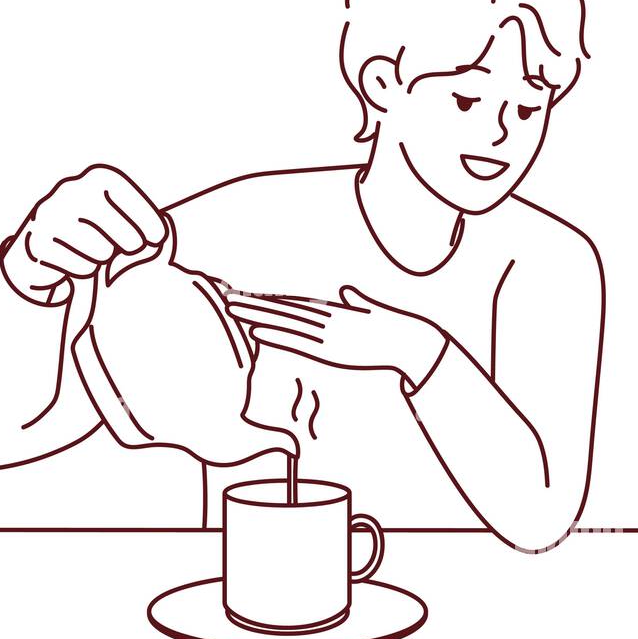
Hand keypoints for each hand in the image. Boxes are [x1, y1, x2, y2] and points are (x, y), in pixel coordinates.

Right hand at [1, 164, 167, 304]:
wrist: (40, 239)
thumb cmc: (91, 226)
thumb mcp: (115, 211)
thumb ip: (141, 219)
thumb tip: (166, 236)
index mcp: (100, 178)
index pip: (138, 207)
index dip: (151, 226)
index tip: (157, 239)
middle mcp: (74, 191)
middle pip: (126, 237)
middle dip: (129, 248)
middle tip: (120, 248)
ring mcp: (53, 215)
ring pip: (103, 254)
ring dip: (102, 259)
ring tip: (94, 251)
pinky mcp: (39, 242)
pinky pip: (80, 268)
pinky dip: (83, 270)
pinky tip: (75, 259)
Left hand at [226, 285, 447, 390]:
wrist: (412, 342)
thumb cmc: (395, 328)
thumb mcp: (372, 310)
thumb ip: (357, 300)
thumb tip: (347, 290)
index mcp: (334, 310)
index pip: (294, 303)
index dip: (269, 298)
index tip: (250, 293)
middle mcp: (326, 317)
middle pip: (281, 307)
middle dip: (252, 301)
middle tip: (225, 295)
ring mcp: (326, 332)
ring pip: (282, 320)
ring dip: (255, 313)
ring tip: (231, 308)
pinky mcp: (330, 348)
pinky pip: (296, 340)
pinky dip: (274, 334)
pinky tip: (255, 330)